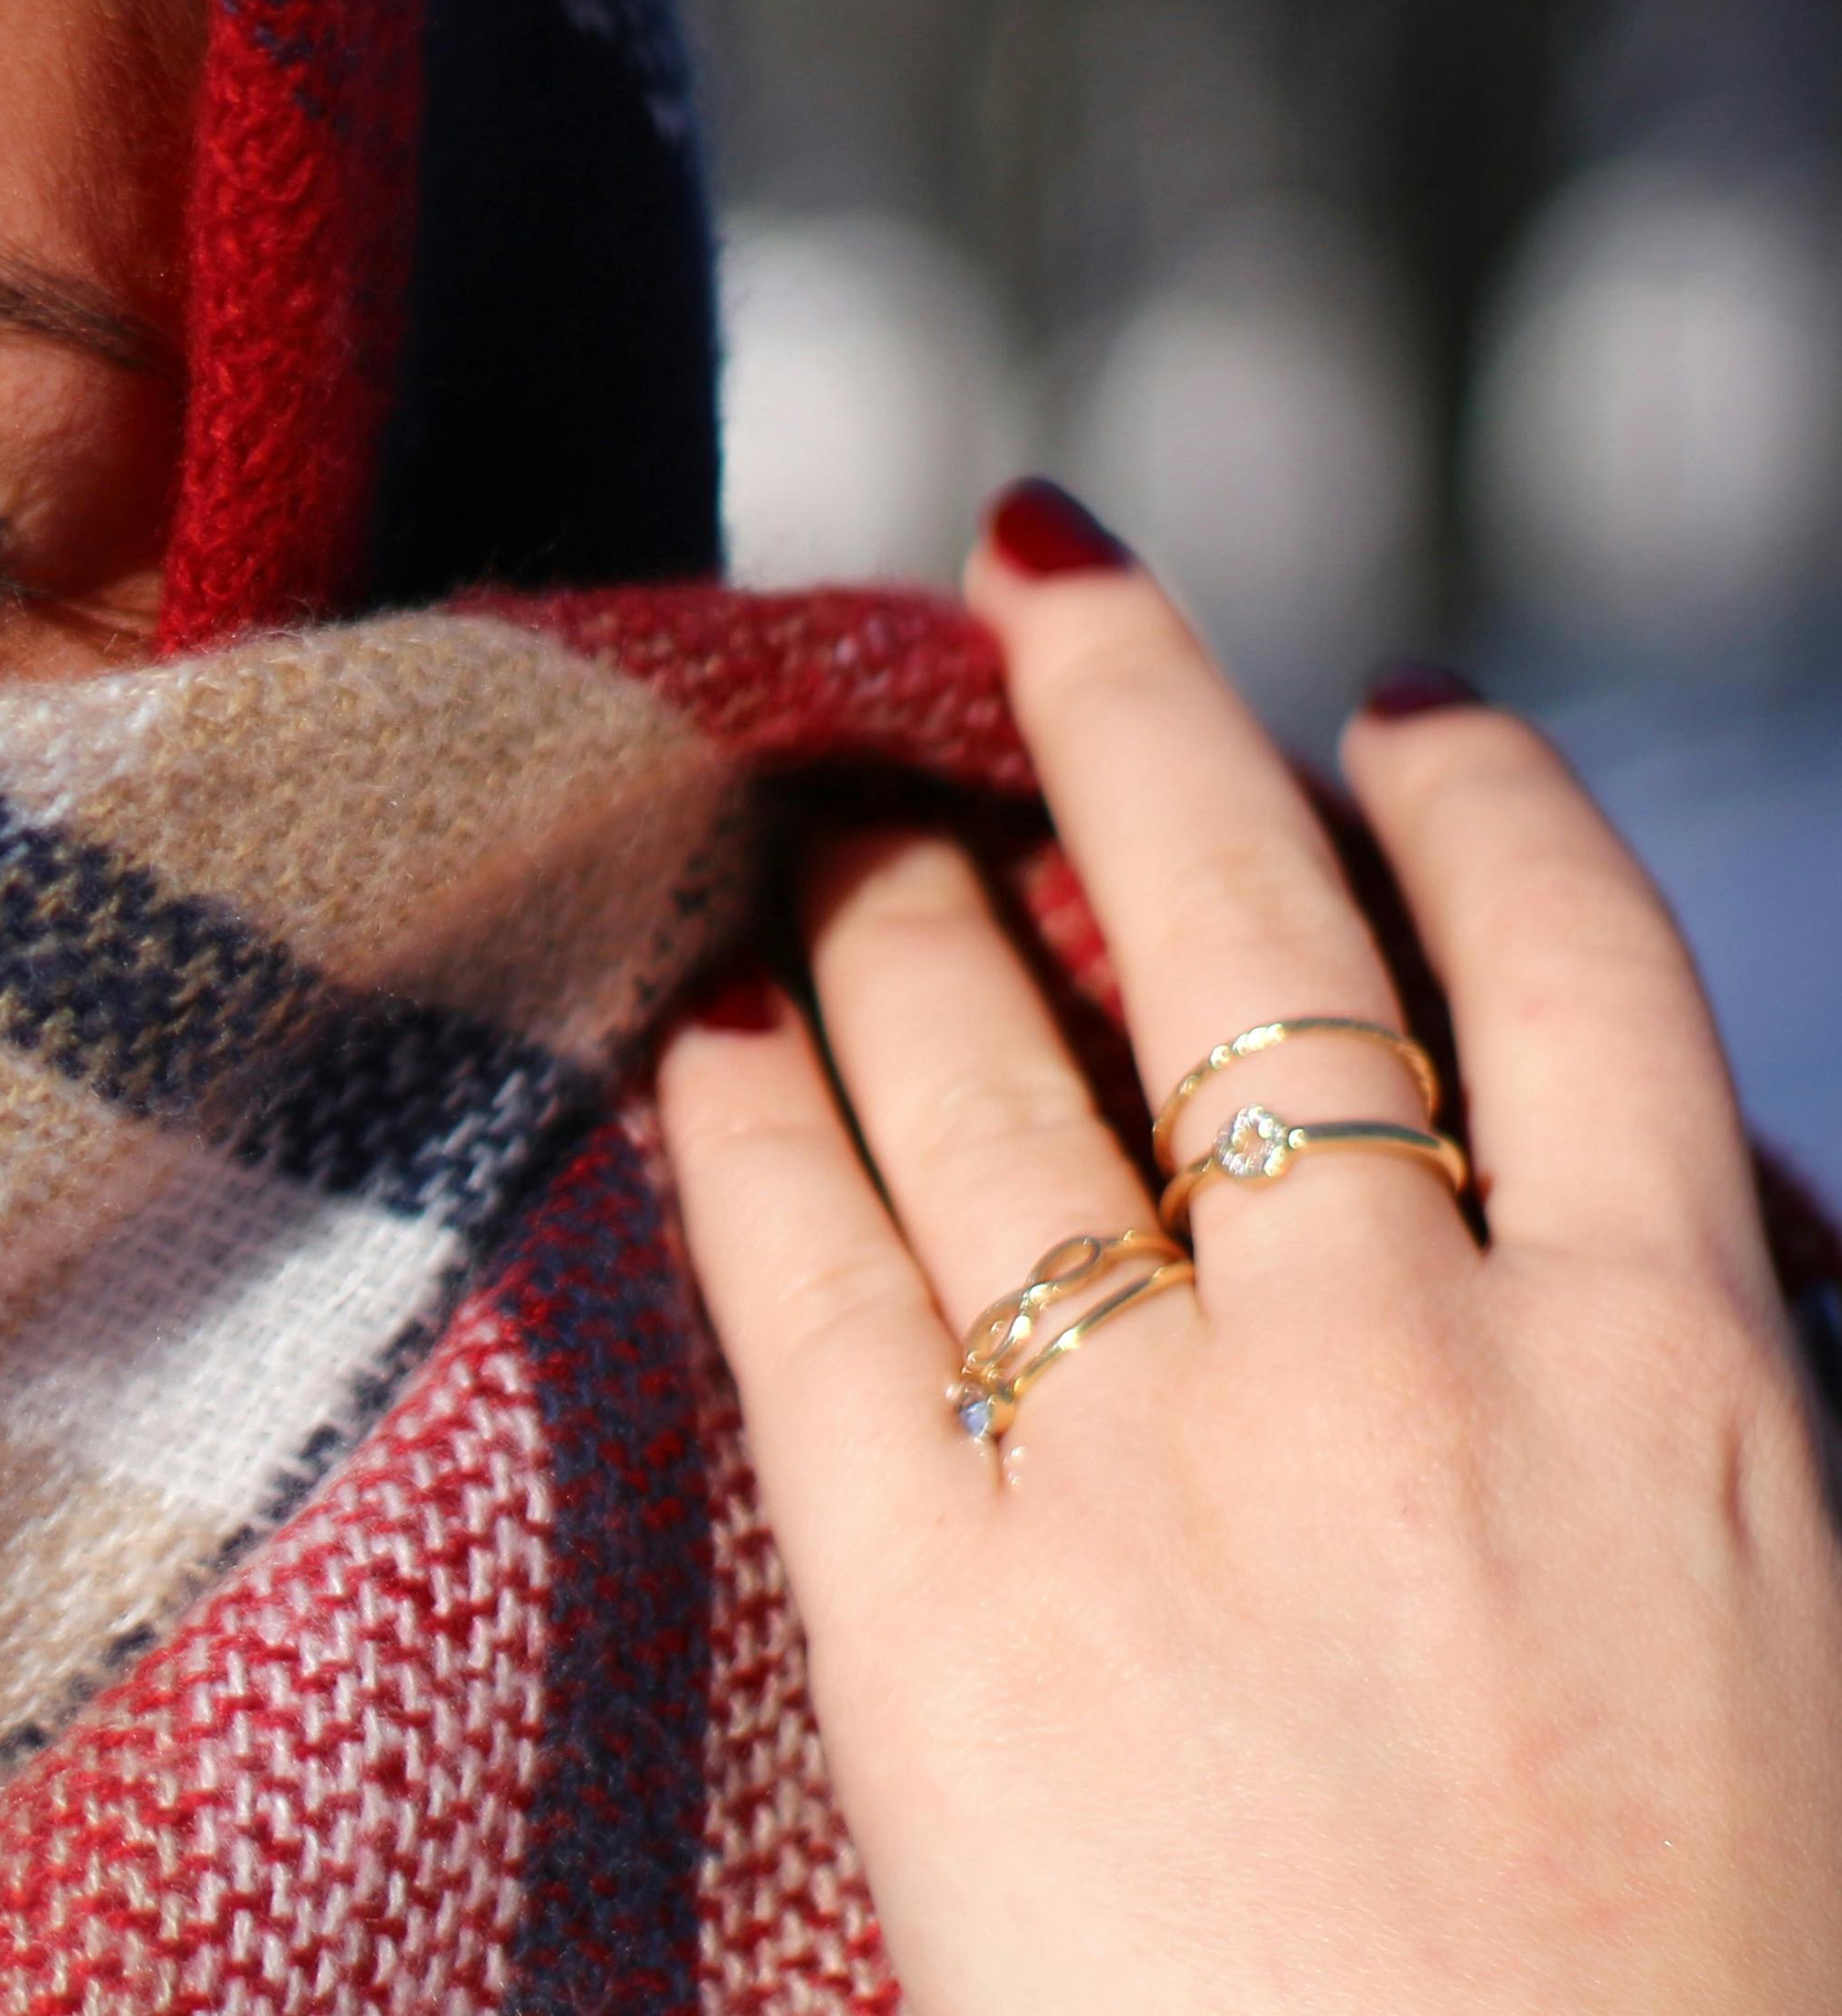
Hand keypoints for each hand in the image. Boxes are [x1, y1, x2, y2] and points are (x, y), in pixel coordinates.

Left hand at [656, 483, 1841, 2013]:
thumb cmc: (1712, 1998)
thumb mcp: (1806, 1650)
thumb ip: (1698, 1418)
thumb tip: (1617, 1246)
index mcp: (1686, 1375)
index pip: (1574, 974)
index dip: (1472, 803)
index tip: (1388, 707)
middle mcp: (1410, 1356)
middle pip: (1241, 928)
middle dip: (1131, 703)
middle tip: (1037, 567)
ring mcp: (1159, 1464)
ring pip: (995, 1065)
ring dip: (909, 902)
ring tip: (844, 812)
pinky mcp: (939, 1602)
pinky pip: (810, 1275)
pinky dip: (750, 1118)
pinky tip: (707, 1026)